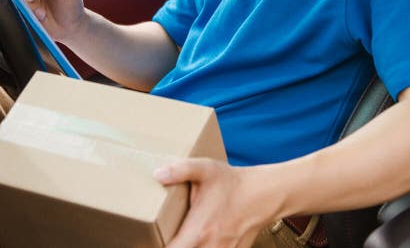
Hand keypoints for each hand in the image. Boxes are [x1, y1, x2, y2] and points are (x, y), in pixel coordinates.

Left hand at [153, 159, 279, 247]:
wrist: (262, 194)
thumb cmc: (230, 182)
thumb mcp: (204, 169)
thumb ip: (180, 170)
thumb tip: (157, 174)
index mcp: (197, 232)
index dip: (157, 247)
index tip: (147, 242)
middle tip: (161, 239)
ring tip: (180, 240)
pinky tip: (197, 241)